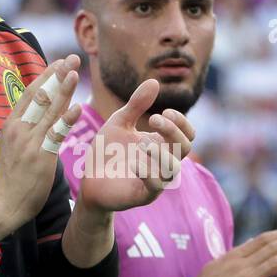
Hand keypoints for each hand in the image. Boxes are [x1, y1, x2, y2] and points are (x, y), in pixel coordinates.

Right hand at [0, 55, 81, 225]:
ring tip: (75, 71)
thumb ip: (24, 130)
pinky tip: (77, 107)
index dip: (46, 76)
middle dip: (56, 75)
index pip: (30, 94)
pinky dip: (66, 119)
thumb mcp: (12, 146)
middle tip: (71, 58)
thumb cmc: (11, 178)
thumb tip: (36, 118)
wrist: (3, 203)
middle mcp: (19, 128)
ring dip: (63, 89)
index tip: (59, 62)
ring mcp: (29, 142)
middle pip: (39, 96)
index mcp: (12, 124)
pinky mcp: (40, 156)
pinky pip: (55, 135)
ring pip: (48, 110)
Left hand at [76, 79, 195, 212]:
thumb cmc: (107, 152)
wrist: (88, 180)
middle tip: (154, 119)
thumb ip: (136, 105)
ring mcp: (155, 180)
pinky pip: (155, 186)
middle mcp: (164, 162)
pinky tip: (134, 162)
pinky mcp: (143, 195)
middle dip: (173, 131)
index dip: (181, 122)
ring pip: (174, 168)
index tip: (165, 111)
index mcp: (162, 145)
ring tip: (142, 142)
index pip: (188, 134)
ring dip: (162, 153)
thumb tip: (154, 81)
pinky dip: (148, 172)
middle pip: (186, 147)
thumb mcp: (120, 122)